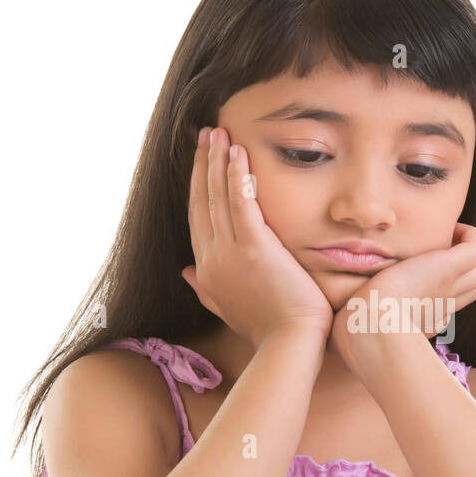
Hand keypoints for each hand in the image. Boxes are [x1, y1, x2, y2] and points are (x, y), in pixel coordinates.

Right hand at [181, 126, 332, 348]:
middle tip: (205, 134)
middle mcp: (211, 258)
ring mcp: (230, 253)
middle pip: (201, 201)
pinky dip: (236, 176)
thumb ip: (205, 289)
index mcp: (205, 271)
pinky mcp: (254, 248)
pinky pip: (240, 203)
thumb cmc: (268, 330)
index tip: (200, 161)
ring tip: (218, 132)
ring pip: (216, 196)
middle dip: (202, 164)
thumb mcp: (228, 308)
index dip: (197, 186)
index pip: (197, 218)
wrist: (289, 344)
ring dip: (216, 160)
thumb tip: (186, 273)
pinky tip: (237, 152)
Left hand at [330, 222, 475, 359]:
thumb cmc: (355, 340)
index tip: (420, 278)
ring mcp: (448, 285)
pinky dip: (469, 235)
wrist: (369, 332)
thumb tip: (340, 330)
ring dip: (468, 251)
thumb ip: (352, 328)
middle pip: (471, 286)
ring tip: (447, 237)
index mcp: (422, 320)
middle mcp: (441, 304)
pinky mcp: (447, 266)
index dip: (439, 291)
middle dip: (460, 269)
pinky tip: (450, 228)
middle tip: (437, 250)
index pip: (445, 305)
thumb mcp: (355, 336)